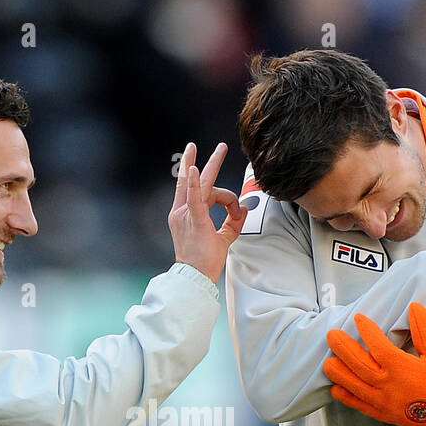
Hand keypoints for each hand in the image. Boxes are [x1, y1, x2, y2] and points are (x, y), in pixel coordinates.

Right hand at [168, 142, 246, 284]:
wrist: (194, 278)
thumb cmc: (204, 262)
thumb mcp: (221, 238)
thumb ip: (232, 223)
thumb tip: (243, 208)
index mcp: (185, 216)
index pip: (201, 193)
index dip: (222, 195)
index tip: (236, 208)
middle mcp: (182, 212)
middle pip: (194, 180)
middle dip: (205, 161)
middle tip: (218, 147)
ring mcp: (186, 215)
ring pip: (203, 185)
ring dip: (212, 164)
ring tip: (222, 149)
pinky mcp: (195, 220)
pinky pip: (194, 198)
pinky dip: (194, 183)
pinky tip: (193, 169)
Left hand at [324, 304, 425, 425]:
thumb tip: (414, 308)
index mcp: (403, 368)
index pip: (377, 346)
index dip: (366, 331)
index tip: (360, 319)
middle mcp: (389, 386)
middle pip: (359, 364)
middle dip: (343, 349)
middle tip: (331, 336)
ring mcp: (385, 402)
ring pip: (355, 386)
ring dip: (339, 373)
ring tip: (327, 362)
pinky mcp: (386, 415)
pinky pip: (361, 406)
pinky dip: (347, 398)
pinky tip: (336, 390)